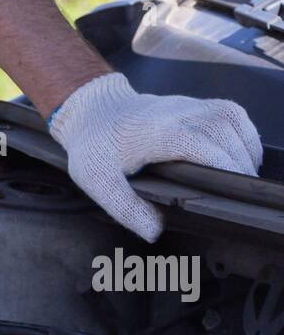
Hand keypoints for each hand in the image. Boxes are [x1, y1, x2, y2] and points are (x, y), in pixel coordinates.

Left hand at [49, 73, 262, 242]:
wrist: (88, 110)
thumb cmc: (93, 145)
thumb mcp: (98, 181)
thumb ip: (126, 208)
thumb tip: (155, 230)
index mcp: (157, 132)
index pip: (203, 145)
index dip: (223, 167)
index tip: (232, 190)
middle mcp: (176, 113)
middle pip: (224, 130)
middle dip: (240, 161)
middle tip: (240, 192)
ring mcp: (185, 105)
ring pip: (231, 117)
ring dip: (245, 145)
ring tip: (244, 175)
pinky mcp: (191, 104)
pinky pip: (228, 112)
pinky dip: (241, 131)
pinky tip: (239, 154)